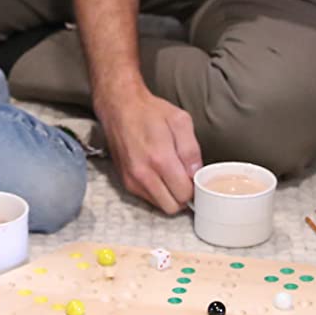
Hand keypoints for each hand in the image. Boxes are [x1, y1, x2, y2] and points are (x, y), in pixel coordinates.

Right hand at [96, 83, 202, 213]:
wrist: (119, 107)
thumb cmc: (149, 111)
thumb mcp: (180, 121)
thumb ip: (191, 149)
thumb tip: (196, 173)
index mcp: (160, 158)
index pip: (184, 193)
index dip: (194, 188)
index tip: (195, 178)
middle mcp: (143, 173)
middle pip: (172, 206)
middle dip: (183, 196)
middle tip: (186, 179)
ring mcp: (132, 180)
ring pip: (160, 206)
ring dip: (170, 196)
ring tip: (173, 176)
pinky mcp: (126, 182)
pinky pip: (149, 199)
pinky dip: (158, 192)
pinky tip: (160, 175)